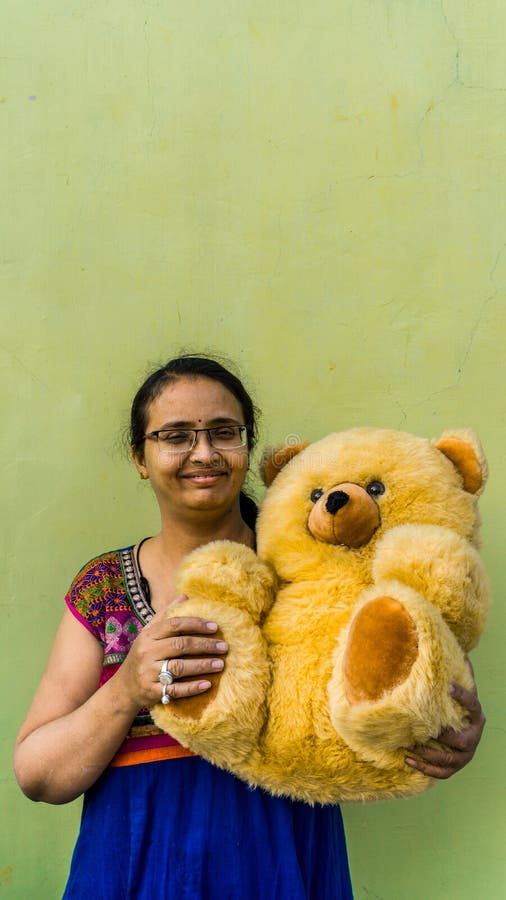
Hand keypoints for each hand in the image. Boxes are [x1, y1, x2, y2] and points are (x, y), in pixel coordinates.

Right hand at [117, 598, 227, 709]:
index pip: (174, 625)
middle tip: (224, 647)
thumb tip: (185, 596)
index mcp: (148, 636)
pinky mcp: (152, 692)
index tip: (215, 627)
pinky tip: (207, 684)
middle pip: (180, 645)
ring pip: (180, 667)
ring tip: (220, 664)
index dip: (196, 624)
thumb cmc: (142, 656)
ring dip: (202, 665)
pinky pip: (175, 690)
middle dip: (205, 645)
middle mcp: (147, 652)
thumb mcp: (149, 634)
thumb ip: (166, 615)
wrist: (124, 688)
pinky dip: (192, 688)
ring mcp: (149, 673)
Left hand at [405, 662, 485, 778]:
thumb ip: (455, 671)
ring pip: (449, 760)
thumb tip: (450, 645)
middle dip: (441, 737)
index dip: (461, 696)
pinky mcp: (455, 766)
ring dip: (428, 755)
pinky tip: (407, 760)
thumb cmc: (452, 704)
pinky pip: (441, 773)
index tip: (446, 686)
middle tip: (421, 729)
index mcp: (476, 714)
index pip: (472, 704)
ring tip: (408, 745)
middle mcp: (474, 735)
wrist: (460, 729)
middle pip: (461, 740)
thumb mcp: (455, 687)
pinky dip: (424, 769)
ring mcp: (466, 754)